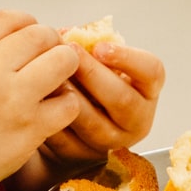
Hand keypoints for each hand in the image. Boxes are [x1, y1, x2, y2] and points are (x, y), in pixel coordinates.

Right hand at [0, 10, 82, 190]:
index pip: (10, 18)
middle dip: (50, 43)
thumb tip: (26, 31)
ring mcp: (13, 100)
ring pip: (63, 60)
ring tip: (55, 80)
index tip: (29, 36)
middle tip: (47, 58)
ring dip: (64, 67)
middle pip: (41, 34)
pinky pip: (69, 103)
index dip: (26, 23)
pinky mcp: (31, 129)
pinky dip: (65, 105)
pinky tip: (52, 110)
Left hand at [39, 42, 163, 170]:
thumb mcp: (98, 62)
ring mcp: (114, 142)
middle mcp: (137, 119)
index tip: (100, 46)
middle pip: (122, 99)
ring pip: (94, 123)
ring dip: (70, 97)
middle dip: (92, 74)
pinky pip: (69, 141)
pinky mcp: (87, 157)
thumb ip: (90, 47)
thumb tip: (67, 33)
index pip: (151, 72)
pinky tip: (40, 102)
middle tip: (68, 53)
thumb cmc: (88, 83)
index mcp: (146, 90)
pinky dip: (53, 119)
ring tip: (50, 76)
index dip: (128, 58)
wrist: (73, 123)